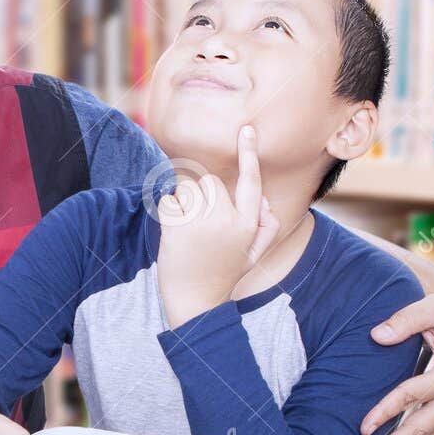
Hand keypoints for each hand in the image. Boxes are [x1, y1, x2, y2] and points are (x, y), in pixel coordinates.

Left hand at [156, 124, 279, 326]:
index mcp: (248, 225)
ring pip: (186, 188)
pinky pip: (168, 201)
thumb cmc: (223, 275)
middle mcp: (228, 221)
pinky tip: (174, 234)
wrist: (195, 304)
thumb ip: (266, 228)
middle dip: (199, 194)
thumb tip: (265, 201)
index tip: (246, 130)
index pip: (250, 182)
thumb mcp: (253, 255)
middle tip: (197, 221)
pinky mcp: (177, 228)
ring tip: (186, 229)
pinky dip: (167, 213)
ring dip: (182, 202)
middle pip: (208, 181)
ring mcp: (201, 223)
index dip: (248, 154)